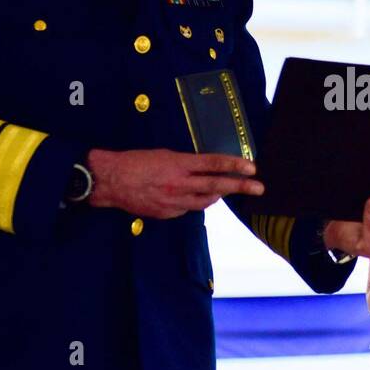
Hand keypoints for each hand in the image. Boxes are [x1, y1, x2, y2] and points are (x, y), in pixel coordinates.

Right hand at [87, 148, 262, 219]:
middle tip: (259, 188)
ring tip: (226, 190)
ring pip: (205, 201)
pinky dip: (194, 202)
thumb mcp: (164, 155)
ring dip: (217, 195)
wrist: (110, 181)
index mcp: (179, 164)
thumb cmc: (134, 162)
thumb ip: (186, 164)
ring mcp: (174, 202)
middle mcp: (180, 184)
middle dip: (241, 187)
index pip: (214, 164)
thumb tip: (202, 170)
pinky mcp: (167, 213)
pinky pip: (188, 209)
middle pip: (217, 186)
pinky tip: (190, 197)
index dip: (235, 165)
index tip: (252, 167)